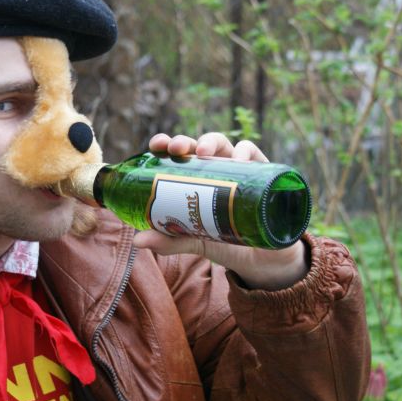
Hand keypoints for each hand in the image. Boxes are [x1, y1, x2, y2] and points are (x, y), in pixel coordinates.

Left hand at [132, 132, 307, 289]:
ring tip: (202, 152)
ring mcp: (239, 170)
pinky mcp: (263, 176)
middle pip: (198, 146)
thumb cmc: (225, 240)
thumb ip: (169, 239)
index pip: (179, 154)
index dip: (166, 144)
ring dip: (211, 142)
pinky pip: (255, 155)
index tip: (156, 145)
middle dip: (185, 141)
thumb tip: (139, 240)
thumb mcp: (195, 240)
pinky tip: (239, 160)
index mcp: (196, 178)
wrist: (262, 259)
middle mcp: (216, 169)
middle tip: (176, 148)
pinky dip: (246, 152)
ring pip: (224, 145)